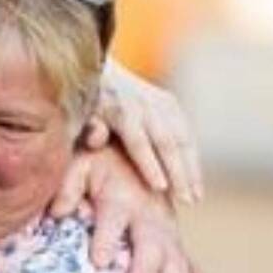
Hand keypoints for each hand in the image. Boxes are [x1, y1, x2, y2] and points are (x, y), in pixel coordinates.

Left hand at [50, 146, 190, 272]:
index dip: (107, 238)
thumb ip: (68, 185)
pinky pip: (182, 269)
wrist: (142, 153)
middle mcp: (149, 215)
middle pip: (151, 245)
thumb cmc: (102, 164)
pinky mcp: (174, 243)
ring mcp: (166, 230)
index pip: (114, 218)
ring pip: (173, 261)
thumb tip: (58, 212)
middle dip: (144, 272)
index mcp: (122, 196)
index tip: (98, 261)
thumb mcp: (81, 164)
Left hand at [81, 63, 203, 205]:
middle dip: (178, 173)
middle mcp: (143, 104)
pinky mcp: (170, 103)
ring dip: (191, 169)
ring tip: (196, 196)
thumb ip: (86, 130)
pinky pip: (186, 133)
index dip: (150, 165)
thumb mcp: (76, 117)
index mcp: (119, 109)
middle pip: (167, 141)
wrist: (96, 71)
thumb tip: (99, 139)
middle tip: (186, 201)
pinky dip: (192, 158)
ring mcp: (159, 101)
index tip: (160, 188)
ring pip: (182, 138)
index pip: (139, 141)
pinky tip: (195, 180)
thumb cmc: (82, 106)